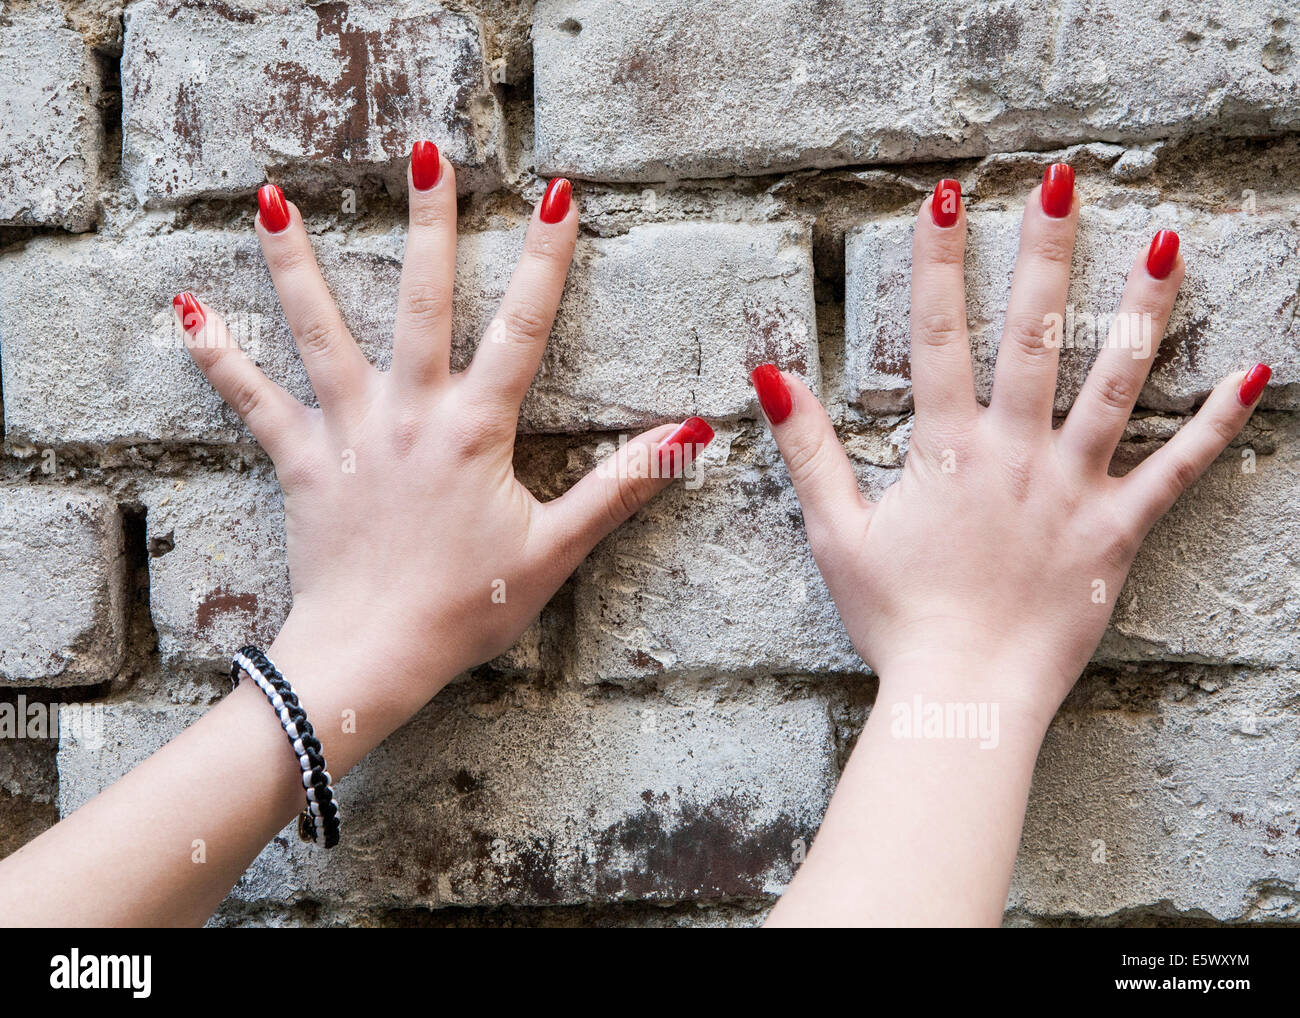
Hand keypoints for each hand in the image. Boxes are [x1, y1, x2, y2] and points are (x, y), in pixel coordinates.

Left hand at [177, 149, 713, 709]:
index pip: (523, 328)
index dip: (545, 261)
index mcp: (475, 430)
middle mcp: (409, 413)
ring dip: (297, 263)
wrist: (372, 658)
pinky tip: (187, 311)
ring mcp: (349, 431)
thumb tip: (692, 436)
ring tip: (272, 200)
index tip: (556, 197)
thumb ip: (624, 485)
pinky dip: (220, 357)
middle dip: (429, 223)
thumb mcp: (558, 547)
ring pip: (320, 331)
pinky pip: (253, 400)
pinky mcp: (301, 460)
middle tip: (427, 154)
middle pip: (421, 302)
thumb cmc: (467, 608)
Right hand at [752, 168, 1269, 720]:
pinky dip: (1216, 424)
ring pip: (1116, 382)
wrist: (963, 696)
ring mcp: (1073, 488)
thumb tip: (771, 378)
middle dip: (1046, 251)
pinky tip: (1255, 373)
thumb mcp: (835, 531)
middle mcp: (1015, 453)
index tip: (945, 199)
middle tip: (1062, 181)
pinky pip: (1177, 471)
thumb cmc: (897, 619)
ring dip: (1142, 308)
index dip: (937, 263)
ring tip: (1168, 242)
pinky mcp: (1117, 530)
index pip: (937, 335)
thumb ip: (808, 449)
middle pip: (1033, 335)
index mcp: (946, 450)